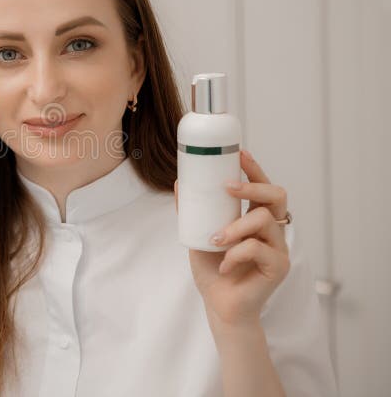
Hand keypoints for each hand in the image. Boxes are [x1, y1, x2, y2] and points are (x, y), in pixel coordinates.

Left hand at [174, 150, 290, 327]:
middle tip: (227, 187)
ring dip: (235, 227)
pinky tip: (224, 264)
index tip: (239, 153)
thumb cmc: (212, 270)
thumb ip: (192, 211)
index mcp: (256, 219)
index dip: (255, 169)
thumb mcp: (198, 235)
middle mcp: (272, 231)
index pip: (263, 187)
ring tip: (215, 239)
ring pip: (264, 220)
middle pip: (277, 196)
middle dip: (252, 186)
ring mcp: (279, 248)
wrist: (219, 306)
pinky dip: (235, 254)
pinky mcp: (279, 267)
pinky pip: (258, 249)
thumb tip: (179, 182)